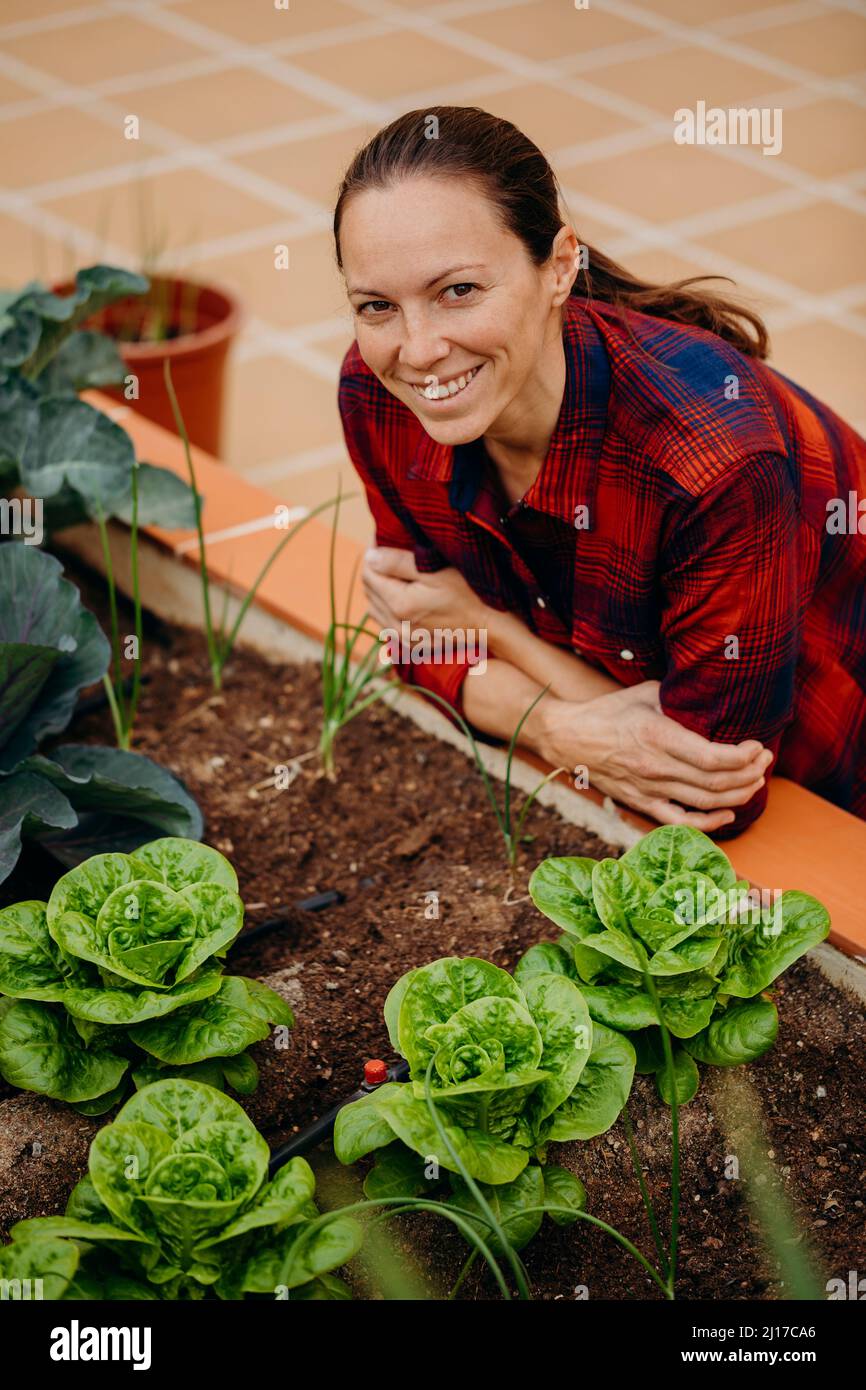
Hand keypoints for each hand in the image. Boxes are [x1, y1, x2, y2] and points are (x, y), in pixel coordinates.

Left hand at [362, 547, 489, 633]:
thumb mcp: (435, 571)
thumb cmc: (468, 593)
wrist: (490, 626)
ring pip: (373, 608)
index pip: (369, 574)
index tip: (381, 538)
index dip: (372, 552)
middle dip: (375, 570)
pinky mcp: (409, 644)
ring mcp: (402, 638)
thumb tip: (369, 556)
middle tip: (388, 552)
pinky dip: (386, 608)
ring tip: (393, 574)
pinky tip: (401, 597)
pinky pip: (384, 623)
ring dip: (378, 590)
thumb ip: (398, 563)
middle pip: (368, 591)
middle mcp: (396, 625)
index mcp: (399, 605)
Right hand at [540, 680, 773, 831]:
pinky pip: (681, 822)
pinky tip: (729, 813)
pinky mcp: (641, 803)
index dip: (744, 757)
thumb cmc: (610, 711)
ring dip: (738, 795)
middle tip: (765, 761)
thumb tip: (716, 695)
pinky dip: (710, 823)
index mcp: (657, 736)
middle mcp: (654, 767)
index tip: (758, 746)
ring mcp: (648, 790)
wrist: (568, 737)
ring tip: (755, 781)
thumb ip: (680, 698)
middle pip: (716, 784)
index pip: (712, 758)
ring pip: (705, 804)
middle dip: (749, 774)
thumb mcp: (646, 694)